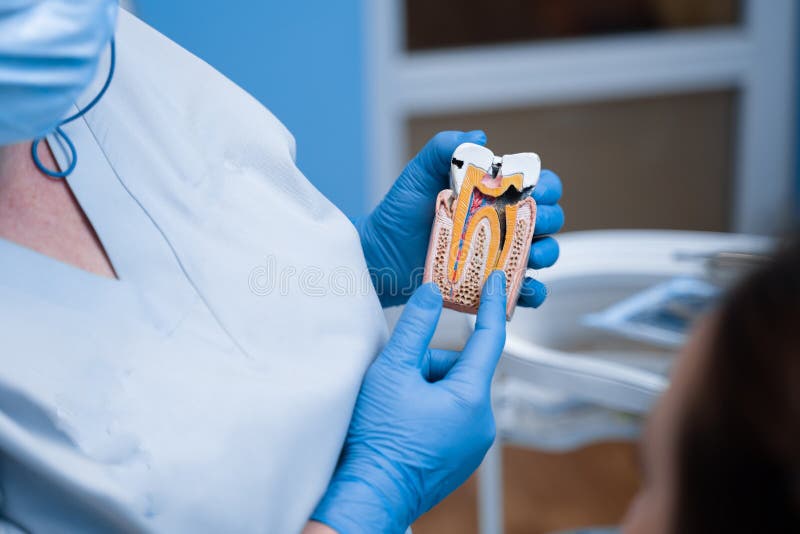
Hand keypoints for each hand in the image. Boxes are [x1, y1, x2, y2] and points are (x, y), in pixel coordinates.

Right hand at [312, 272, 507, 533]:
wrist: (370, 494)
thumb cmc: (379, 437)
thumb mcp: (393, 370)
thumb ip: (415, 326)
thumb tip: (433, 292)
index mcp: (471, 398)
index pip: (488, 340)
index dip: (491, 306)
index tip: (497, 281)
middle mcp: (482, 423)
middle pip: (459, 370)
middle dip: (427, 366)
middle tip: (397, 383)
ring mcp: (473, 445)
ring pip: (452, 394)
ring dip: (425, 390)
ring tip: (395, 411)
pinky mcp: (460, 459)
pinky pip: (450, 418)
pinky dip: (428, 412)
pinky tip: (403, 426)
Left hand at [356, 131, 563, 306]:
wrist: (380, 254)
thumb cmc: (400, 213)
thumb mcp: (418, 175)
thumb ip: (443, 148)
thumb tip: (479, 137)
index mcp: (493, 194)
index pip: (535, 186)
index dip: (545, 187)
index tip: (535, 191)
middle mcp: (502, 223)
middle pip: (548, 218)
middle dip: (550, 218)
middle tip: (535, 221)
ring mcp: (499, 255)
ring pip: (543, 253)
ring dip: (546, 253)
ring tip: (530, 255)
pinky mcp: (490, 284)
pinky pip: (522, 291)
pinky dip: (532, 292)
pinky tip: (523, 288)